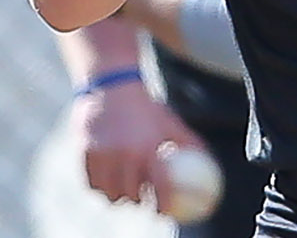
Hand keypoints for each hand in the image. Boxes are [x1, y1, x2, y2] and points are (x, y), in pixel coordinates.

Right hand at [73, 77, 201, 206]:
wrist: (113, 85)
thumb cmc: (147, 108)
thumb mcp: (171, 123)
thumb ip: (189, 143)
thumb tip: (210, 163)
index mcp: (150, 148)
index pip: (161, 187)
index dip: (163, 205)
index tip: (163, 211)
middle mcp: (126, 153)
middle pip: (132, 195)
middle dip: (138, 200)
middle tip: (142, 197)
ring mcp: (103, 154)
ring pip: (109, 193)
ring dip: (118, 195)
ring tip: (123, 189)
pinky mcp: (86, 152)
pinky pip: (92, 183)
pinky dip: (100, 186)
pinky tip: (107, 180)